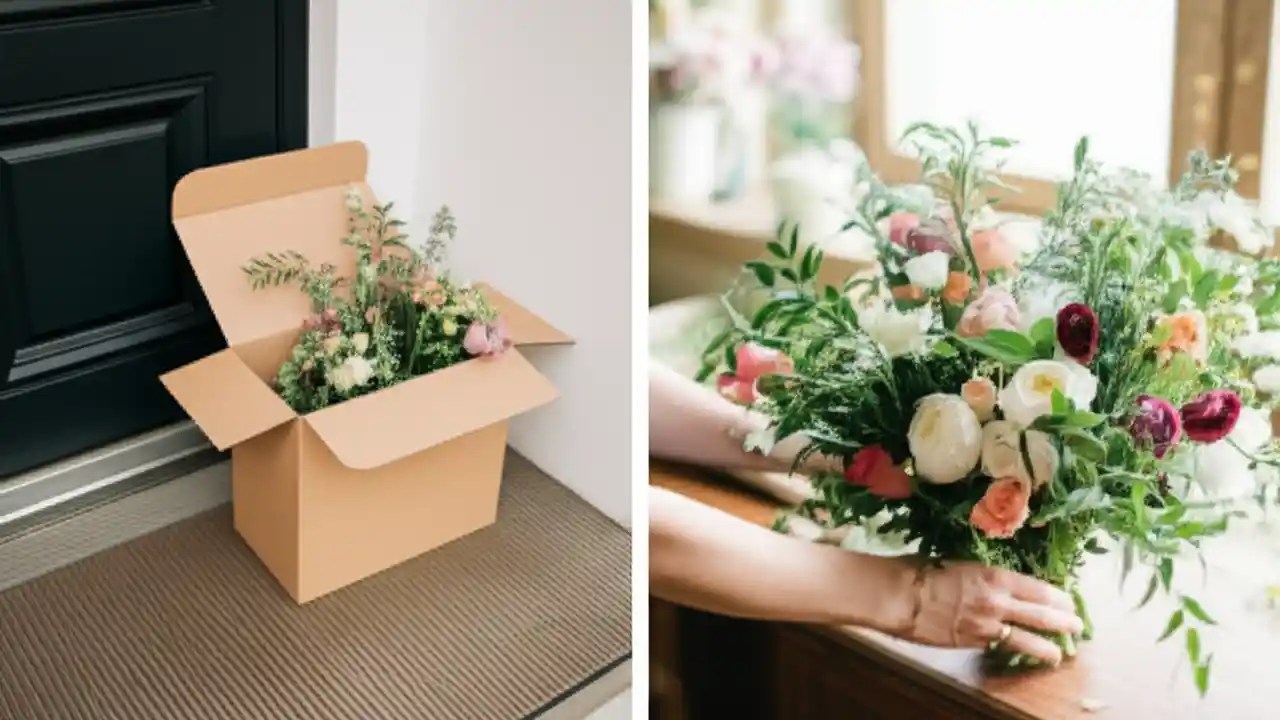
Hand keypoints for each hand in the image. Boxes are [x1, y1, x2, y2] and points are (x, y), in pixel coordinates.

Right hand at [894, 561, 1083, 664]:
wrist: (900, 596)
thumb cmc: (924, 571)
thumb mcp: (961, 563)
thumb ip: (984, 575)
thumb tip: (998, 582)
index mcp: (996, 577)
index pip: (1039, 589)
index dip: (1058, 596)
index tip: (1068, 600)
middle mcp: (999, 602)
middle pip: (1042, 615)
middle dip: (1064, 621)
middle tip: (1077, 626)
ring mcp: (988, 626)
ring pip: (1027, 639)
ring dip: (1048, 646)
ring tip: (1060, 653)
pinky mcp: (974, 642)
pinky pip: (1001, 646)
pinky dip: (1015, 650)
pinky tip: (1023, 653)